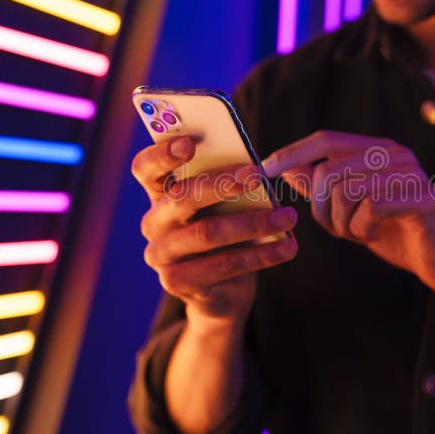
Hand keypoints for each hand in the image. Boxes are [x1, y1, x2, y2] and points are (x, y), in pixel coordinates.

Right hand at [132, 137, 298, 324]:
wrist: (221, 290)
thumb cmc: (226, 232)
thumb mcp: (224, 205)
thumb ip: (228, 183)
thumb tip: (254, 168)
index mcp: (159, 194)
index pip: (146, 168)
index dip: (162, 154)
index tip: (190, 142)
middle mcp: (153, 223)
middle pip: (181, 198)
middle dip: (222, 183)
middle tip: (258, 174)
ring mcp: (161, 255)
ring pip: (207, 232)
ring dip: (253, 223)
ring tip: (288, 216)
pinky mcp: (177, 282)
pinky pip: (223, 265)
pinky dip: (261, 255)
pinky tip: (287, 247)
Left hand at [262, 130, 434, 307]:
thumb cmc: (398, 235)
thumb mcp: (352, 212)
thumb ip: (325, 188)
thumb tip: (290, 169)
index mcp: (376, 150)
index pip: (325, 140)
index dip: (292, 153)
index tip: (262, 170)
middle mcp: (394, 153)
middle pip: (329, 170)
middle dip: (320, 208)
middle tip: (335, 229)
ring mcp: (410, 172)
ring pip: (345, 189)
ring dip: (341, 222)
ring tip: (356, 233)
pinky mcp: (421, 197)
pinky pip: (369, 207)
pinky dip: (361, 229)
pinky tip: (372, 236)